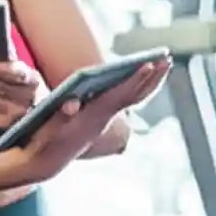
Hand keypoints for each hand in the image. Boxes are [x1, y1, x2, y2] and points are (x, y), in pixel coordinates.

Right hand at [20, 57, 170, 181]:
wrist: (49, 157)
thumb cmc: (48, 136)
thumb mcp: (51, 125)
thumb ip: (60, 115)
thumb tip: (70, 106)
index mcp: (95, 115)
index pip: (121, 95)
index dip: (135, 80)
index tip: (149, 65)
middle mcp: (106, 117)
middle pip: (136, 95)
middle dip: (152, 77)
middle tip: (167, 58)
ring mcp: (107, 117)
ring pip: (137, 97)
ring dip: (152, 80)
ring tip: (165, 62)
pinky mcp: (105, 116)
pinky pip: (130, 99)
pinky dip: (141, 86)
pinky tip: (148, 74)